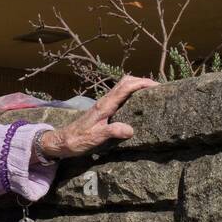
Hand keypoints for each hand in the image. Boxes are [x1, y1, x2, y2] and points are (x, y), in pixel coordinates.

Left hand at [33, 75, 156, 160]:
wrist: (62, 141)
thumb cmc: (77, 140)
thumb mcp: (95, 138)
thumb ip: (111, 132)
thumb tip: (130, 129)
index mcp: (105, 105)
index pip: (126, 88)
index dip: (142, 84)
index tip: (157, 86)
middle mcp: (105, 101)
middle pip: (125, 82)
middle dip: (142, 81)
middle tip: (158, 88)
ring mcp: (103, 104)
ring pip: (122, 87)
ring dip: (137, 86)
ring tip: (151, 93)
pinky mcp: (103, 109)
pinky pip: (120, 96)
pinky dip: (131, 94)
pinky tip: (137, 104)